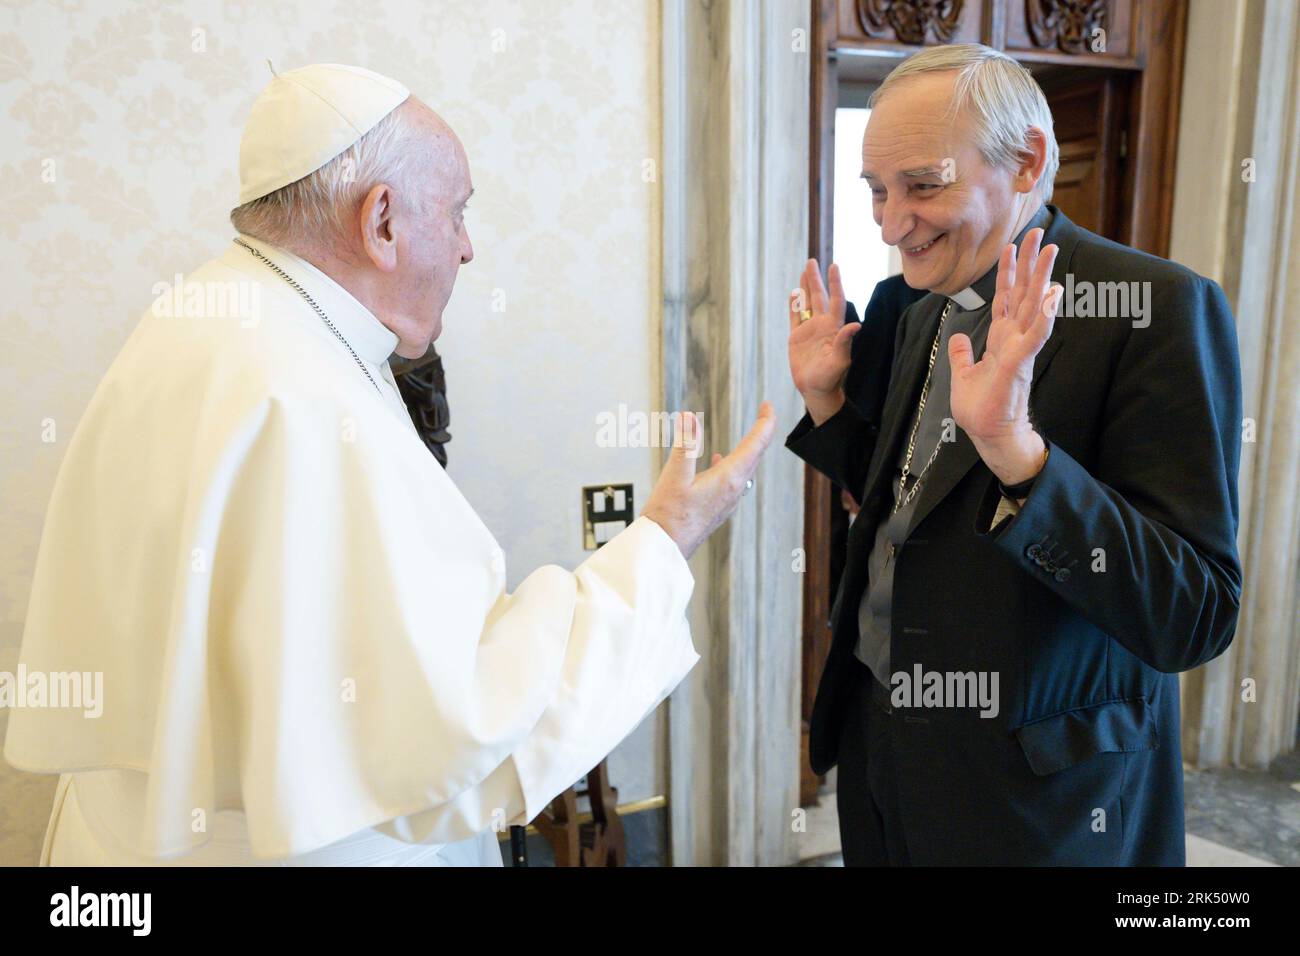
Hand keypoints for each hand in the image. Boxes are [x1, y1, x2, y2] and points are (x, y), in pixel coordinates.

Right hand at [642, 403, 776, 558]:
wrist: (664, 547)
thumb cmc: (668, 516)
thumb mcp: (674, 475)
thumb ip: (685, 444)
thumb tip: (689, 417)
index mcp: (729, 478)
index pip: (756, 444)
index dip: (766, 422)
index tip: (768, 406)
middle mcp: (733, 491)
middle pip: (755, 456)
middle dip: (761, 432)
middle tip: (763, 414)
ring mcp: (727, 501)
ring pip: (745, 469)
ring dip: (748, 450)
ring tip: (750, 435)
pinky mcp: (718, 508)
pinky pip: (733, 481)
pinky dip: (732, 465)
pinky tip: (717, 462)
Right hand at [788, 259, 859, 424]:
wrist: (815, 390)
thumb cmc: (830, 378)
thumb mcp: (839, 361)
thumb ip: (844, 342)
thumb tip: (855, 325)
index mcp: (834, 328)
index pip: (835, 300)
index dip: (835, 283)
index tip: (834, 266)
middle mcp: (822, 325)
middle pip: (819, 297)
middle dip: (816, 279)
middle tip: (811, 261)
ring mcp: (809, 330)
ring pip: (806, 304)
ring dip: (805, 287)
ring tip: (804, 271)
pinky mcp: (797, 338)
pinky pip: (795, 317)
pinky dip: (793, 305)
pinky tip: (793, 293)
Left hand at [948, 228, 1059, 484]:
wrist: (989, 434)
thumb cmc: (980, 408)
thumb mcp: (962, 374)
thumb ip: (962, 353)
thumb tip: (958, 336)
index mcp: (1000, 339)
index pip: (1004, 298)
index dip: (1008, 272)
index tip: (1011, 245)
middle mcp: (1014, 338)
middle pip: (1023, 293)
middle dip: (1029, 262)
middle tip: (1037, 231)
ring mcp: (1020, 349)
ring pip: (1034, 306)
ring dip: (1042, 277)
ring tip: (1050, 250)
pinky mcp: (1020, 363)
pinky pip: (1036, 334)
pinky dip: (1045, 314)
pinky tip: (1054, 293)